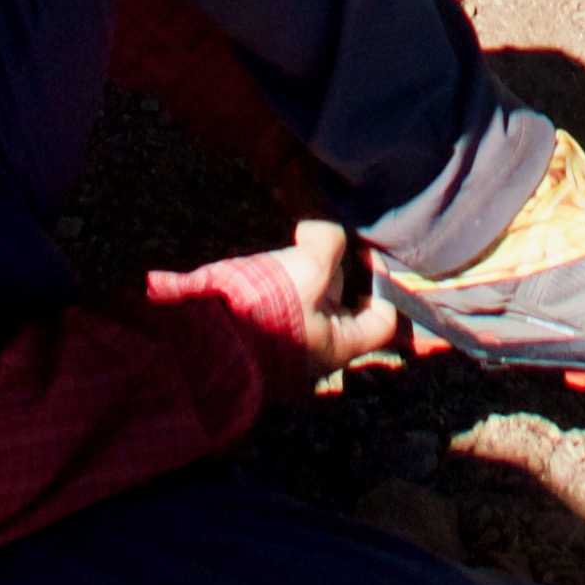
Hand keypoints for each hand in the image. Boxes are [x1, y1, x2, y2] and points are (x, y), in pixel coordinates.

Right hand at [269, 217, 399, 373]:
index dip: (380, 283)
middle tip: (315, 244)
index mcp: (338, 345)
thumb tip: (320, 231)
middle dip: (332, 273)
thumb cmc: (266, 309)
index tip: (363, 253)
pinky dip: (279, 288)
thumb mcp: (307, 267)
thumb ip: (328, 242)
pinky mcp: (258, 341)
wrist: (202, 338)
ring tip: (287, 252)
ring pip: (307, 305)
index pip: (382, 319)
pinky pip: (280, 311)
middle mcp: (316, 353)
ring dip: (301, 277)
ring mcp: (286, 350)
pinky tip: (264, 269)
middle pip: (340, 307)